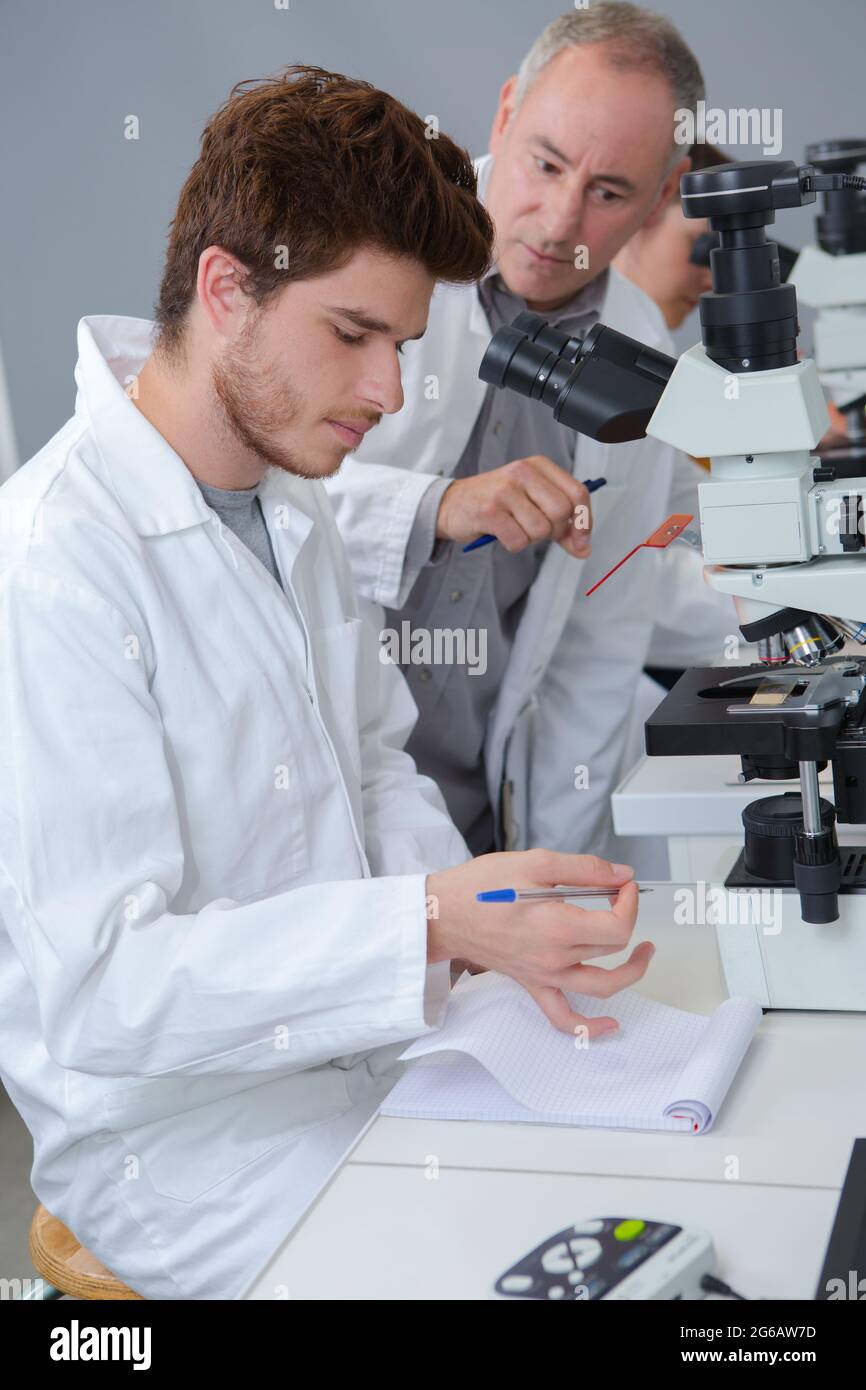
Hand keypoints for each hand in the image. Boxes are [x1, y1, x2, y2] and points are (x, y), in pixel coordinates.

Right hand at [427, 849, 653, 1035]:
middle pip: (612, 948)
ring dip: (631, 973)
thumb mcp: (536, 862)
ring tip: (643, 954)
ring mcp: (545, 975)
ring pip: (602, 987)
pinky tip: (610, 1025)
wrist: (445, 913)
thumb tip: (620, 874)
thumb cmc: (481, 887)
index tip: (622, 884)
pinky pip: (563, 1018)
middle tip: (620, 895)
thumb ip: (584, 869)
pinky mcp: (533, 984)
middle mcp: (555, 956)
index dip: (630, 902)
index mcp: (558, 925)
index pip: (617, 925)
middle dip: (627, 917)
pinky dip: (588, 1027)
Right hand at [436, 456, 592, 558]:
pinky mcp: (489, 511)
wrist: (452, 505)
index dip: (584, 521)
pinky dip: (513, 545)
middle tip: (538, 532)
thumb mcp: (533, 503)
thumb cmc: (496, 503)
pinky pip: (518, 541)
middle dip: (555, 531)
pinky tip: (502, 534)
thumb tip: (584, 548)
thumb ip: (562, 524)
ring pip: (541, 530)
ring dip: (531, 539)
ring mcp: (505, 490)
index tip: (582, 541)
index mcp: (539, 466)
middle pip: (561, 512)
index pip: (577, 493)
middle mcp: (523, 472)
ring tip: (515, 528)